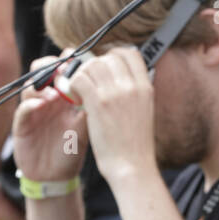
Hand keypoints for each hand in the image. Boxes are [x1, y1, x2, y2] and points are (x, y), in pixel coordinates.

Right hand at [12, 55, 88, 182]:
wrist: (56, 176)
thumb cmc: (72, 150)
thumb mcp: (85, 129)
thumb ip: (89, 109)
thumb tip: (103, 89)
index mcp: (63, 96)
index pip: (61, 70)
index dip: (66, 62)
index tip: (75, 58)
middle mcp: (47, 99)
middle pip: (42, 72)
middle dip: (50, 67)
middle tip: (62, 70)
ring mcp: (33, 110)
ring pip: (31, 87)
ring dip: (42, 86)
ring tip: (55, 93)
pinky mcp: (22, 124)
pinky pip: (23, 109)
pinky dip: (31, 104)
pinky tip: (40, 105)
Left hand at [68, 47, 157, 185]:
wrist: (132, 166)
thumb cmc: (135, 145)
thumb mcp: (144, 111)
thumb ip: (134, 92)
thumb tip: (121, 79)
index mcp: (145, 87)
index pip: (129, 53)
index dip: (113, 55)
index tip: (104, 67)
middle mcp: (132, 86)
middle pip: (108, 57)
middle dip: (94, 67)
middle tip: (88, 83)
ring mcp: (115, 92)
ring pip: (91, 65)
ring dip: (82, 76)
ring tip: (80, 93)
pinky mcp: (98, 102)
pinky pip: (79, 79)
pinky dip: (72, 86)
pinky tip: (75, 100)